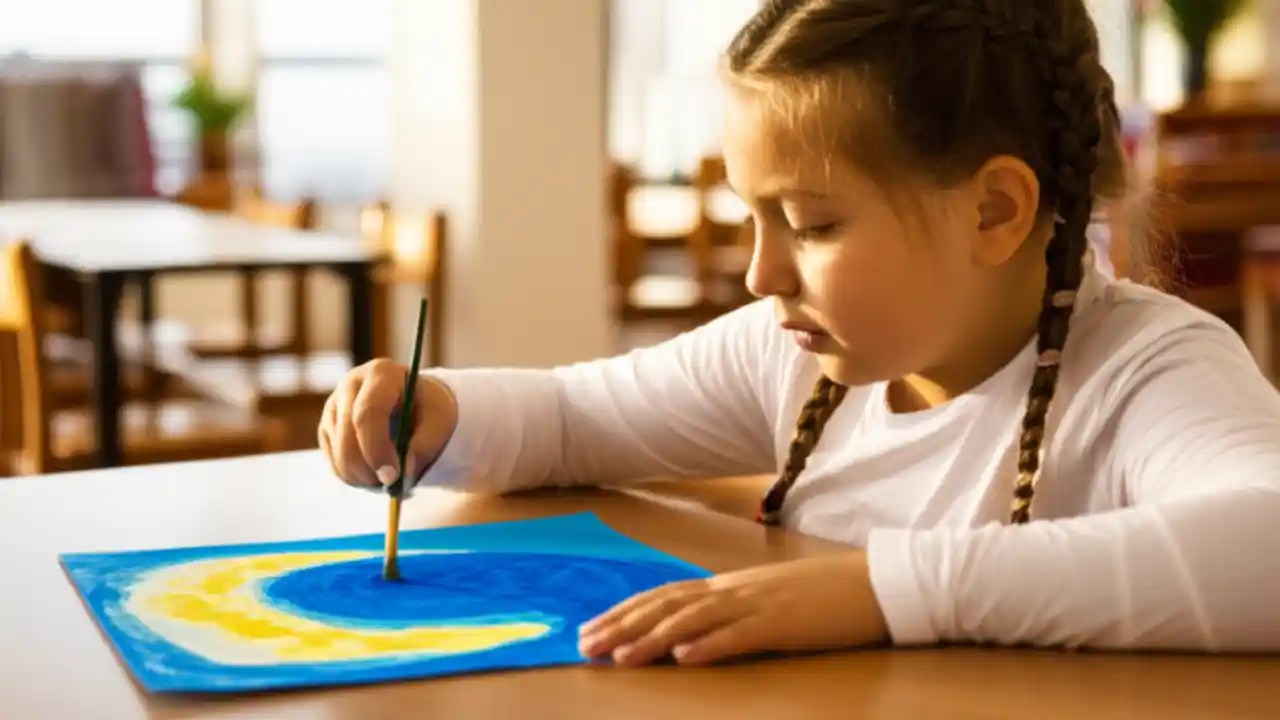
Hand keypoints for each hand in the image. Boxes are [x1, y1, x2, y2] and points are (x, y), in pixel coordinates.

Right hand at [318, 359, 458, 490]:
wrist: (414, 403)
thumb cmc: (429, 410)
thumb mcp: (440, 422)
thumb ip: (425, 446)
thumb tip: (402, 473)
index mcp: (382, 374)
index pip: (368, 413)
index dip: (377, 448)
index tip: (393, 476)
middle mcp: (351, 384)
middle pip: (347, 436)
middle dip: (368, 468)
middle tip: (391, 487)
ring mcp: (334, 405)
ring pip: (338, 452)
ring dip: (362, 476)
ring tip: (390, 478)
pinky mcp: (327, 427)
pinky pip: (333, 461)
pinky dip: (353, 477)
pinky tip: (375, 473)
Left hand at [577, 552, 888, 666]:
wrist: (876, 582)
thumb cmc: (823, 594)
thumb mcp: (768, 599)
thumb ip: (731, 610)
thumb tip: (691, 631)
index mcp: (729, 586)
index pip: (665, 595)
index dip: (626, 611)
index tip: (593, 628)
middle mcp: (734, 590)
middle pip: (668, 605)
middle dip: (623, 625)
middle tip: (586, 644)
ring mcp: (758, 605)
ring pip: (694, 620)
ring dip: (653, 639)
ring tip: (621, 656)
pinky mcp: (784, 625)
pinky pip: (740, 636)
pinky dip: (709, 646)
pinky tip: (684, 659)